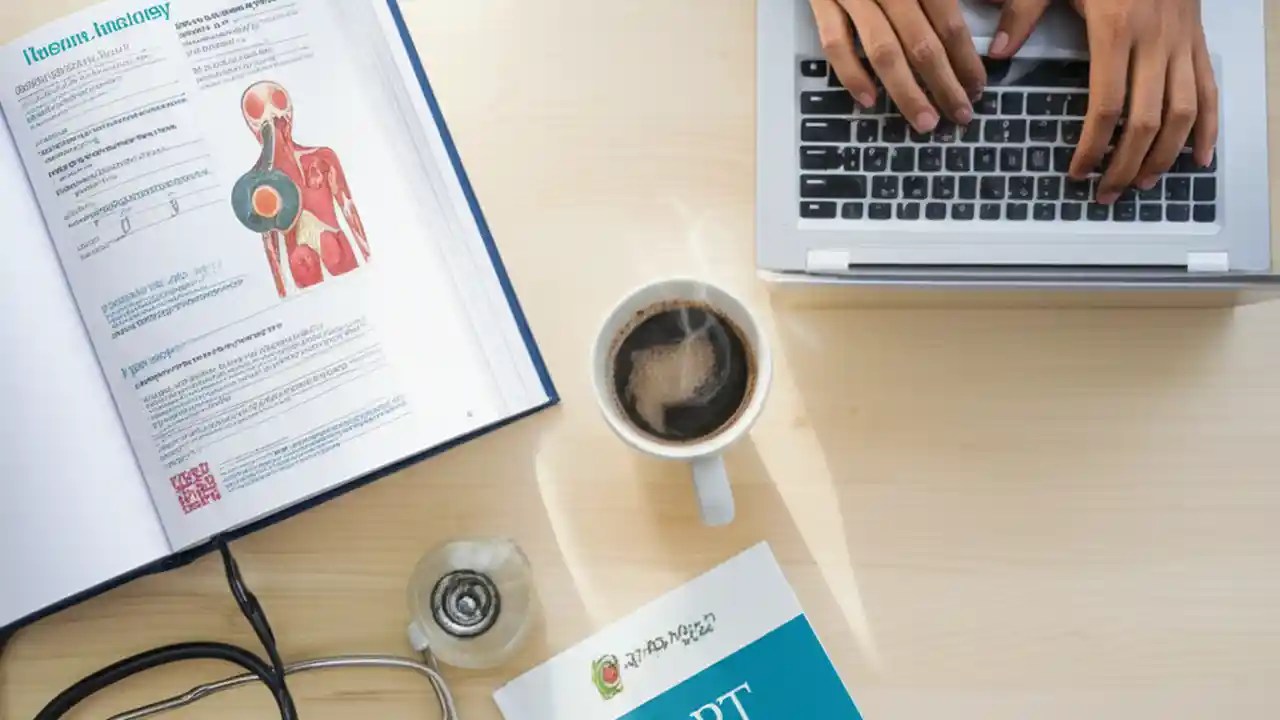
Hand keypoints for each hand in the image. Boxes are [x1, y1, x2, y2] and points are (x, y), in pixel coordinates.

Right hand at [810, 0, 988, 131]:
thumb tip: (990, 7)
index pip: (949, 23)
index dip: (966, 60)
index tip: (977, 87)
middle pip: (922, 44)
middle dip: (944, 85)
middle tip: (959, 115)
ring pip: (883, 51)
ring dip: (906, 92)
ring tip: (924, 120)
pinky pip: (835, 44)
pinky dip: (851, 75)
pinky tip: (869, 100)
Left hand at [989, 0, 1218, 203]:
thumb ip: (1023, 11)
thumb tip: (997, 52)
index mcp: (1117, 29)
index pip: (1107, 107)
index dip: (1094, 147)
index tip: (1078, 172)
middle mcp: (1156, 41)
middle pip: (1148, 120)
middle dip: (1126, 164)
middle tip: (1105, 194)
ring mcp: (1183, 41)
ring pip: (1185, 112)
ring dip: (1165, 155)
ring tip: (1141, 184)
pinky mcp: (1198, 39)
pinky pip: (1210, 88)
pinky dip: (1208, 127)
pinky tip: (1198, 158)